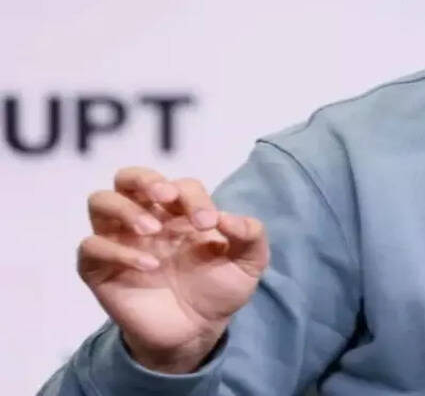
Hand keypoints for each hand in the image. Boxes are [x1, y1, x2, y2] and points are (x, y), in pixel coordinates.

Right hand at [76, 167, 269, 372]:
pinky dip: (117, 251)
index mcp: (179, 212)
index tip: (208, 224)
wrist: (197, 331)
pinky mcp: (100, 269)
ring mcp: (120, 241)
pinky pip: (91, 247)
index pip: (179, 185)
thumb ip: (251, 235)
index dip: (193, 197)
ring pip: (100, 202)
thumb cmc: (219, 290)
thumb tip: (228, 217)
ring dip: (125, 209)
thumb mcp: (249, 263)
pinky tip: (149, 266)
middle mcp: (147, 219)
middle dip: (144, 179)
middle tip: (165, 197)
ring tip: (152, 231)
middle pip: (127, 177)